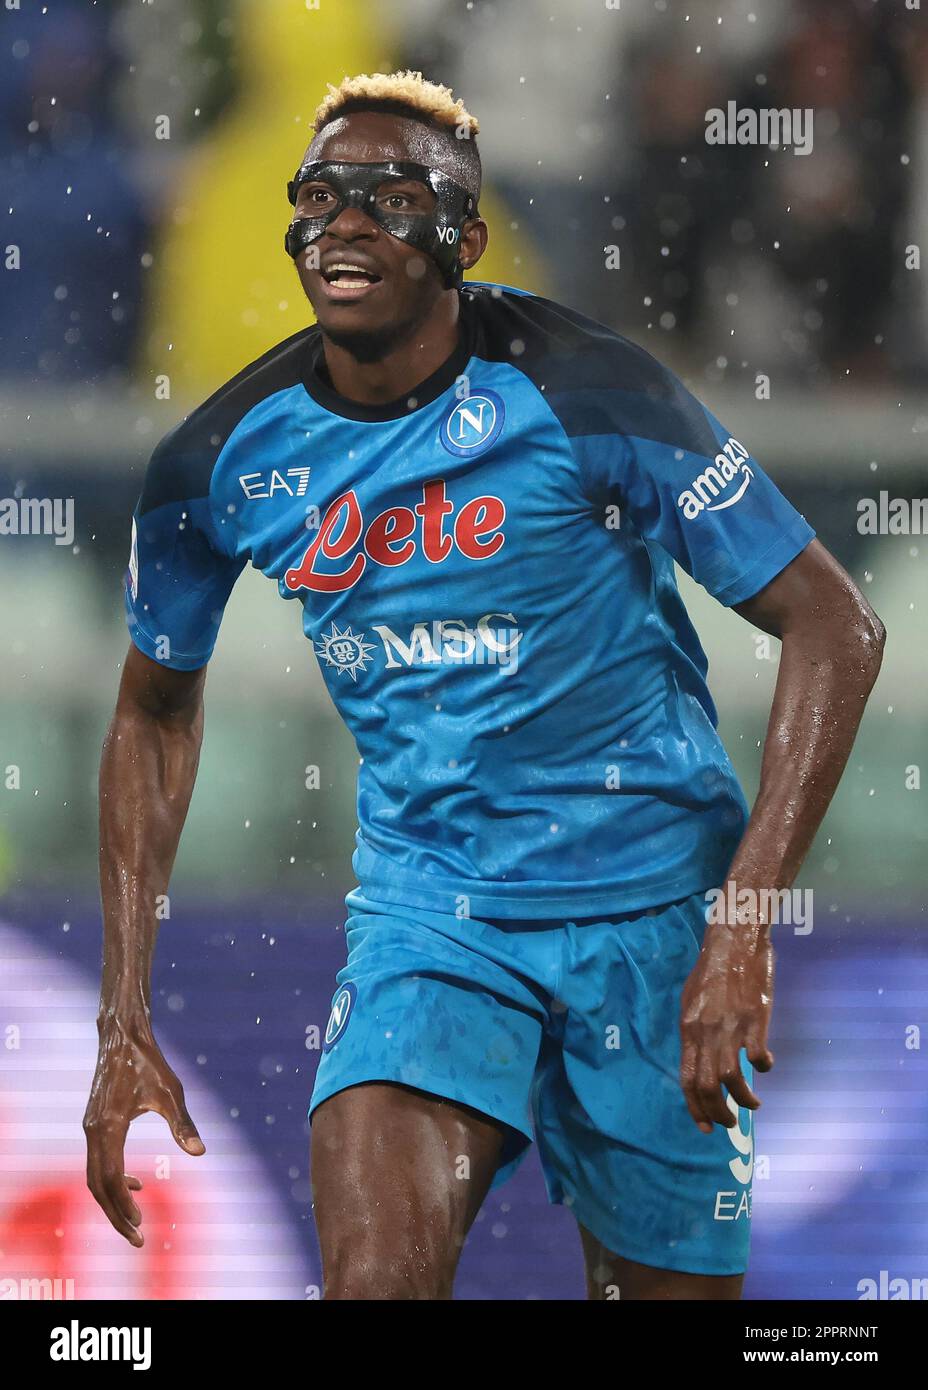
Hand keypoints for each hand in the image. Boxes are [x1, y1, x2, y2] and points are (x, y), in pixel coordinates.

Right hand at [83, 1014, 204, 1245]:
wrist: (122, 1036)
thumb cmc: (148, 1062)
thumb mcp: (171, 1093)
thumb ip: (183, 1124)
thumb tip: (200, 1153)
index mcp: (108, 1128)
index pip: (111, 1180)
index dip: (123, 1207)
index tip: (140, 1227)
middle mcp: (93, 1131)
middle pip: (97, 1186)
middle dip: (115, 1214)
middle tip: (137, 1238)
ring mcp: (90, 1128)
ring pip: (95, 1176)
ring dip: (113, 1199)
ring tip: (136, 1219)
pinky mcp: (94, 1123)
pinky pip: (98, 1161)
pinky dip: (113, 1178)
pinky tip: (137, 1183)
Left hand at [679, 921, 774, 1133]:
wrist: (735, 939)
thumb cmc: (713, 968)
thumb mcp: (692, 1000)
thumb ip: (695, 1031)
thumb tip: (699, 1057)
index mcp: (688, 1029)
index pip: (686, 1079)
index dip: (695, 1108)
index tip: (705, 1128)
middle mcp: (705, 1032)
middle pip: (707, 1087)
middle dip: (718, 1113)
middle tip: (731, 1123)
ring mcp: (730, 1026)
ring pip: (731, 1079)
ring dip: (744, 1099)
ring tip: (753, 1104)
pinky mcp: (755, 1019)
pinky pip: (758, 1057)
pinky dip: (763, 1068)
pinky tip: (766, 1064)